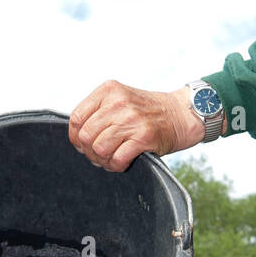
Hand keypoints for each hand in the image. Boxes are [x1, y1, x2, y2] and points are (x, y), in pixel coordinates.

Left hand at [68, 81, 208, 171]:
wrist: (179, 114)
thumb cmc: (147, 111)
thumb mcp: (120, 98)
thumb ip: (99, 111)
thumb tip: (78, 137)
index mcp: (108, 90)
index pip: (76, 118)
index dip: (76, 137)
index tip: (84, 144)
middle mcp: (118, 102)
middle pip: (86, 136)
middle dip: (89, 152)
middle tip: (99, 155)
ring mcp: (131, 120)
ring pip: (99, 149)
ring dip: (103, 160)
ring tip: (111, 159)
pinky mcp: (143, 137)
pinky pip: (117, 159)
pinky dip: (116, 166)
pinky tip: (122, 163)